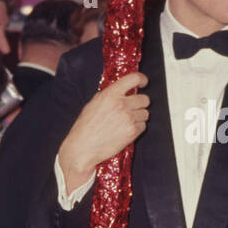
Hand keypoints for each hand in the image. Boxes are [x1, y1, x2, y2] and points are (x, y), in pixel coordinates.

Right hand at [58, 71, 149, 190]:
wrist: (82, 148)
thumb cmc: (84, 129)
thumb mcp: (92, 105)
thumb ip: (107, 96)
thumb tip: (119, 92)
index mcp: (110, 95)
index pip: (133, 78)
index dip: (142, 79)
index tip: (143, 82)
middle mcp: (121, 104)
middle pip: (144, 99)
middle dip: (140, 104)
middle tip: (132, 109)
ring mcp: (128, 118)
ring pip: (145, 113)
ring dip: (138, 117)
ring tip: (125, 123)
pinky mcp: (132, 131)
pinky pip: (143, 126)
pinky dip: (137, 129)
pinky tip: (124, 131)